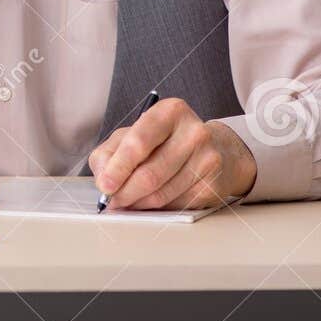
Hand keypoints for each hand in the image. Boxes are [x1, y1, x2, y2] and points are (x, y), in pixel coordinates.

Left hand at [89, 97, 255, 209]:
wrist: (217, 149)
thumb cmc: (166, 141)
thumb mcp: (134, 134)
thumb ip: (110, 153)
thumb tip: (103, 181)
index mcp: (170, 112)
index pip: (138, 142)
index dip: (118, 168)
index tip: (105, 185)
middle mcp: (193, 133)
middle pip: (149, 174)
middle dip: (124, 192)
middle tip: (112, 200)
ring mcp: (207, 159)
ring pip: (161, 194)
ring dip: (138, 203)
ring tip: (129, 200)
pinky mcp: (213, 185)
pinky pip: (174, 205)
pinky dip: (156, 208)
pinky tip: (151, 201)